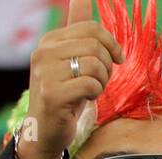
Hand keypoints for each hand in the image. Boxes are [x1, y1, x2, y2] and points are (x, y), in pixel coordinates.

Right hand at [16, 0, 123, 158]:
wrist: (47, 128)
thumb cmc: (66, 93)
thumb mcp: (71, 58)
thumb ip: (77, 30)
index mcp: (50, 40)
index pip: (91, 27)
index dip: (112, 44)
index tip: (117, 59)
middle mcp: (44, 52)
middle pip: (96, 45)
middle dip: (108, 66)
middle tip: (100, 80)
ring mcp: (46, 72)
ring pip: (96, 65)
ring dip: (102, 82)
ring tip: (90, 90)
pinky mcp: (53, 93)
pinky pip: (91, 85)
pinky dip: (95, 95)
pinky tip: (83, 100)